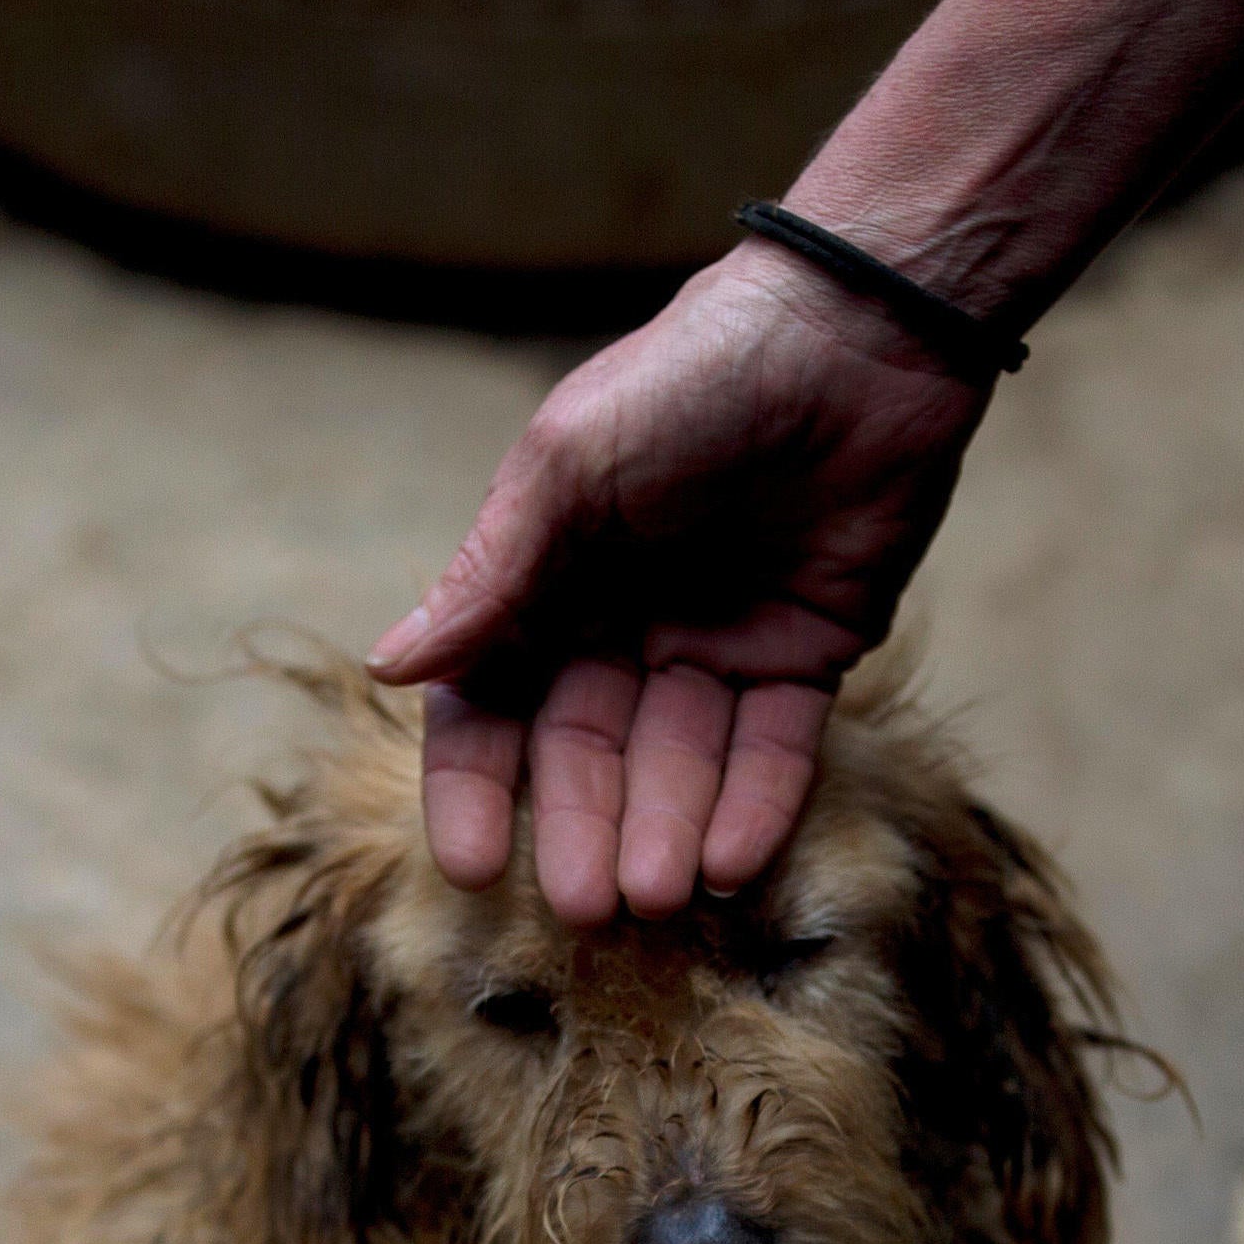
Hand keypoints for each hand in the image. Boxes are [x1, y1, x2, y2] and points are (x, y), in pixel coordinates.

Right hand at [366, 249, 986, 922]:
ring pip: (682, 763)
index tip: (475, 865)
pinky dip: (753, 806)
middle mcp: (623, 622)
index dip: (478, 787)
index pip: (492, 706)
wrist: (855, 332)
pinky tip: (731, 862)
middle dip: (585, 830)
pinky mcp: (808, 652)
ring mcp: (715, 643)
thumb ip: (492, 574)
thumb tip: (389, 668)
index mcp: (548, 577)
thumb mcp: (570, 466)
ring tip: (659, 896)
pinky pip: (774, 749)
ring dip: (667, 831)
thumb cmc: (692, 377)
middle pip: (590, 754)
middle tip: (587, 911)